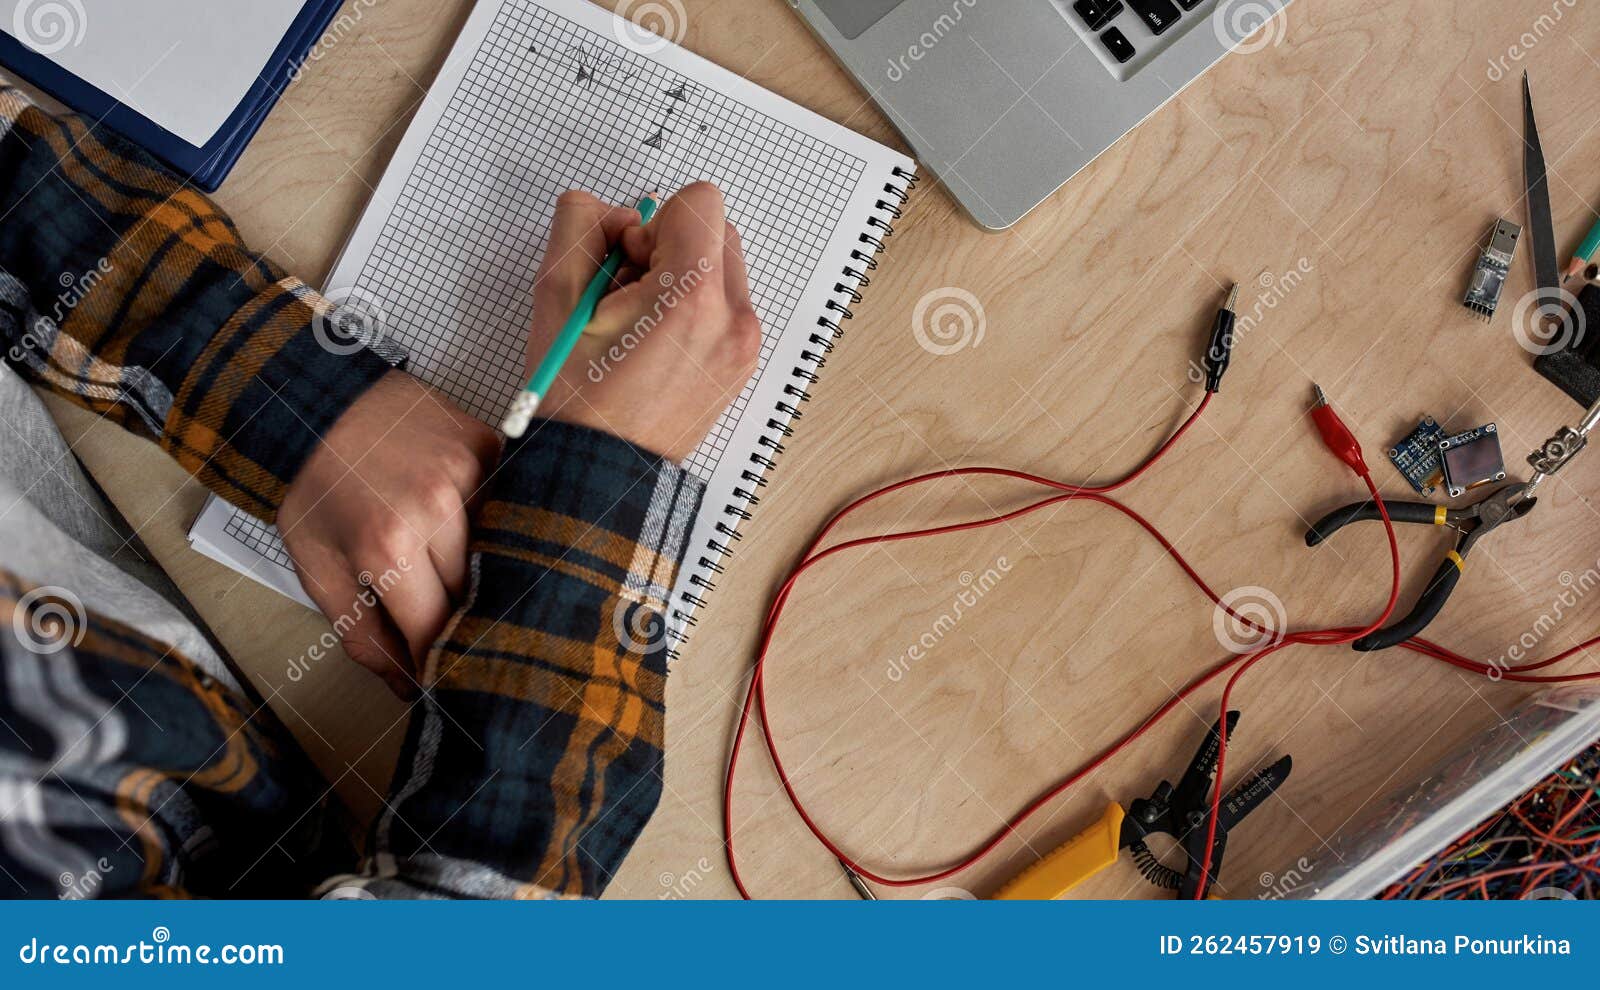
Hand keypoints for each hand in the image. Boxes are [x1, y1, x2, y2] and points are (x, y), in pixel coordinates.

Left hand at [278, 371, 499, 696]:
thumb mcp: (318, 569)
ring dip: (475, 566)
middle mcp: (436, 508)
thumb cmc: (316, 490)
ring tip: (447, 563)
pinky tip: (465, 520)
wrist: (322, 402)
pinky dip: (491, 522)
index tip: (437, 672)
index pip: (437, 628)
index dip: (437, 657)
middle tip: (438, 613)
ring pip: (495, 551)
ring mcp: (469, 473)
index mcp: (387, 546)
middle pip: (471, 593)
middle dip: (453, 612)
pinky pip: (507, 505)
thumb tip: (408, 685)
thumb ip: (363, 634)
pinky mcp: (488, 448)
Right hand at [528, 184, 759, 459]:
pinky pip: (725, 304)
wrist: (599, 472)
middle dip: (669, 246)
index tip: (627, 264)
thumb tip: (610, 210)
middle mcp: (732, 319)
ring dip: (681, 276)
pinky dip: (693, 308)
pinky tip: (656, 342)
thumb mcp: (555, 297)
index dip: (652, 222)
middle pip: (715, 229)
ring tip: (640, 323)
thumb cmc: (576, 399)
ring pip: (721, 266)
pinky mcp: (742, 361)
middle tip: (627, 293)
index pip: (699, 200)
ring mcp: (743, 345)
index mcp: (692, 298)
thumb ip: (581, 227)